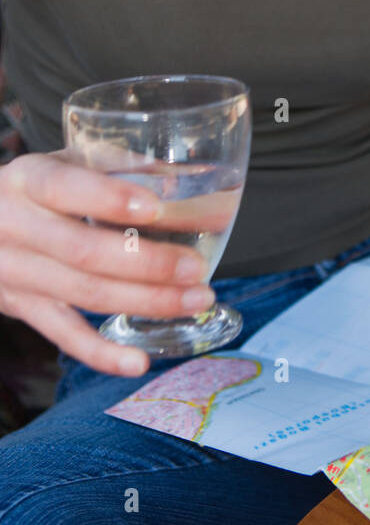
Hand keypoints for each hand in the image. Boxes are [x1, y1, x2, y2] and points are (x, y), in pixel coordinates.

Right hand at [0, 148, 215, 376]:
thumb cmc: (36, 189)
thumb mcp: (64, 163)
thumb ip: (118, 166)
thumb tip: (190, 179)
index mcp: (28, 180)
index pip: (63, 187)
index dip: (108, 199)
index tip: (155, 208)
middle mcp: (16, 226)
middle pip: (83, 251)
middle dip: (148, 262)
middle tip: (195, 267)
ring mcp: (16, 273)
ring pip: (84, 293)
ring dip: (145, 301)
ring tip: (196, 299)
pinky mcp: (22, 308)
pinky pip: (63, 335)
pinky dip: (101, 353)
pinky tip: (139, 361)